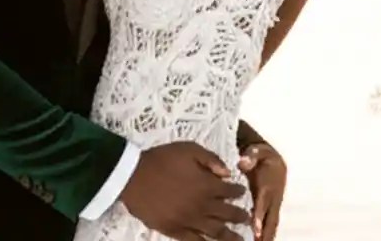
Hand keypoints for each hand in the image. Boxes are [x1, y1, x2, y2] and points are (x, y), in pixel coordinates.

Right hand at [119, 141, 249, 240]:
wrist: (133, 176)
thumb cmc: (161, 160)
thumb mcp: (188, 149)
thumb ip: (211, 159)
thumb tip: (228, 173)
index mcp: (207, 185)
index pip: (230, 191)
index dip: (238, 191)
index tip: (242, 192)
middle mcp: (203, 206)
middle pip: (228, 214)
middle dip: (240, 216)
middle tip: (247, 218)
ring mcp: (190, 221)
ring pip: (217, 232)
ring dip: (231, 236)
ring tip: (240, 239)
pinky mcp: (176, 231)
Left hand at [238, 143, 286, 240]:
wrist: (271, 156)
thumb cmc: (262, 154)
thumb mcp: (257, 150)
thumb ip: (251, 156)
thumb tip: (243, 163)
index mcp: (270, 183)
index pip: (264, 201)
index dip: (260, 215)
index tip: (255, 228)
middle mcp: (274, 195)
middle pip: (271, 217)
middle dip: (267, 232)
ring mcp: (273, 202)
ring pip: (271, 221)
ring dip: (267, 235)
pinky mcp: (270, 205)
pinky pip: (268, 220)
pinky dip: (265, 231)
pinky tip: (259, 239)